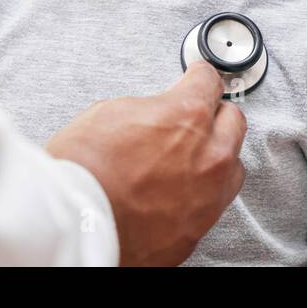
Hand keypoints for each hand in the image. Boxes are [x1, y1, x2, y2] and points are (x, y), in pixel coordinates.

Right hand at [45, 62, 246, 265]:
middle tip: (197, 116)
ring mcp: (208, 196)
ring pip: (233, 166)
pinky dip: (201, 194)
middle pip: (233, 121)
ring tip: (193, 157)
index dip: (198, 77)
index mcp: (188, 116)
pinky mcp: (198, 230)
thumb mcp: (111, 112)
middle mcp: (209, 155)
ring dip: (217, 156)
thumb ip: (149, 109)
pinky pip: (214, 204)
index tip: (197, 79)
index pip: (209, 82)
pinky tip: (179, 190)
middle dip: (215, 115)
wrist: (73, 224)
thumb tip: (155, 114)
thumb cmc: (82, 171)